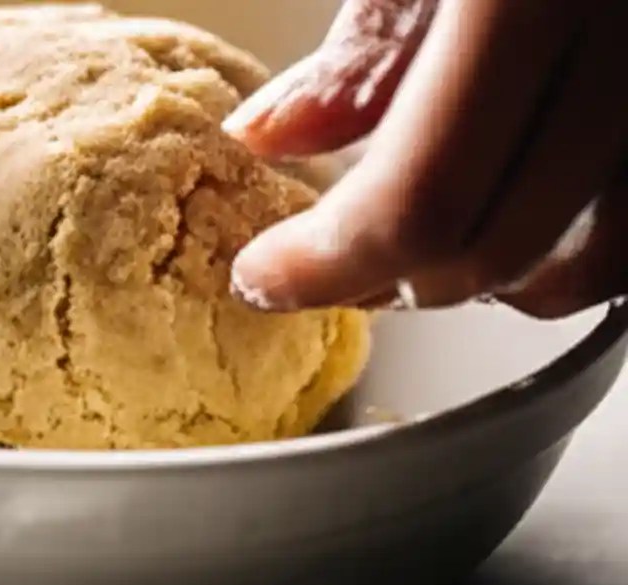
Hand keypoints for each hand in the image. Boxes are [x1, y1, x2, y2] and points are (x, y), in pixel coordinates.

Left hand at [224, 0, 627, 317]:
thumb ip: (371, 37)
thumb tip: (268, 140)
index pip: (420, 197)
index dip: (327, 266)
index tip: (259, 278)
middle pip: (495, 247)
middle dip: (384, 283)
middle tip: (320, 267)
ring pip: (589, 265)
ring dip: (482, 284)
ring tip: (407, 251)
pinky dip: (571, 252)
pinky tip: (512, 218)